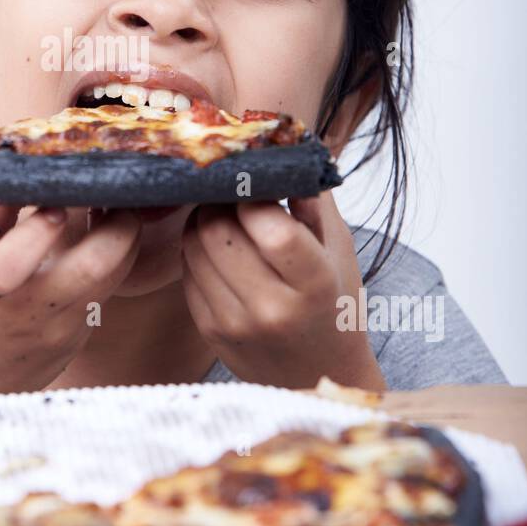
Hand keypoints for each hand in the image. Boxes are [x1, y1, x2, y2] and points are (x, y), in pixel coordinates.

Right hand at [0, 202, 141, 397]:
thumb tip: (21, 158)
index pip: (16, 261)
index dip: (40, 224)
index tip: (53, 195)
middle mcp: (30, 312)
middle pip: (99, 266)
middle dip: (120, 219)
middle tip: (116, 189)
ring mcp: (62, 329)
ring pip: (115, 276)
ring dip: (123, 236)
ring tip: (114, 204)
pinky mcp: (80, 338)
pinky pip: (104, 292)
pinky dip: (109, 260)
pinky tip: (100, 237)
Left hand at [180, 191, 385, 390]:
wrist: (318, 374)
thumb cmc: (335, 302)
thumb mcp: (339, 249)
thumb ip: (313, 199)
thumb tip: (285, 151)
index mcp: (314, 285)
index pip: (268, 226)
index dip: (255, 196)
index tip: (260, 187)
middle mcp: (270, 309)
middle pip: (218, 230)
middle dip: (223, 202)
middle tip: (237, 196)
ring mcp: (234, 324)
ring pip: (193, 246)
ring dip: (205, 221)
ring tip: (230, 220)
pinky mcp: (209, 331)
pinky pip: (187, 271)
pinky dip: (198, 251)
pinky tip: (222, 251)